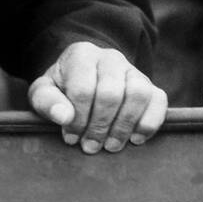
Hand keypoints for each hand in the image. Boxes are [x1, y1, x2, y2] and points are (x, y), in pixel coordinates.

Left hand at [28, 41, 166, 152]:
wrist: (82, 78)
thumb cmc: (61, 88)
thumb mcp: (43, 92)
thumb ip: (47, 102)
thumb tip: (64, 117)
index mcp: (81, 54)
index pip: (83, 89)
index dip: (78, 118)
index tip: (71, 137)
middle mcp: (110, 57)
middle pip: (111, 93)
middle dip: (99, 126)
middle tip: (90, 146)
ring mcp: (133, 69)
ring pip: (138, 94)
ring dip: (124, 126)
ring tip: (111, 145)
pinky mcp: (150, 84)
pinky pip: (159, 100)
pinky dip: (149, 123)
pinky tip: (135, 139)